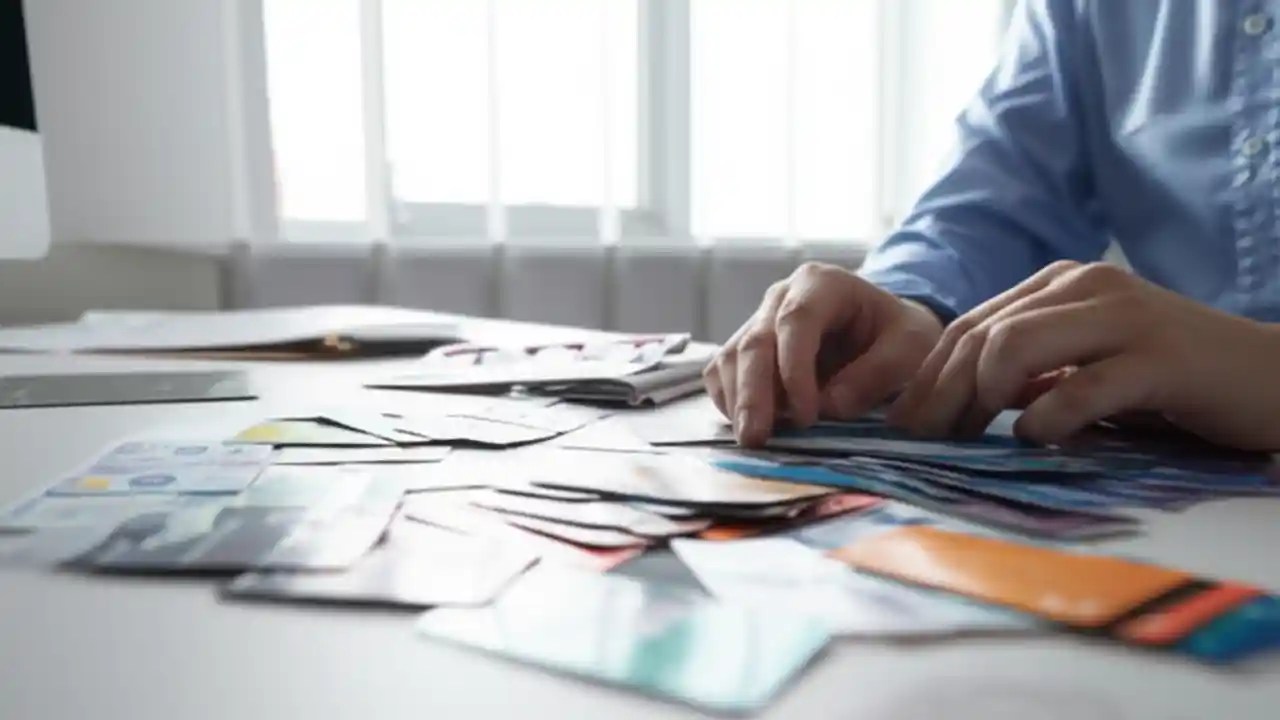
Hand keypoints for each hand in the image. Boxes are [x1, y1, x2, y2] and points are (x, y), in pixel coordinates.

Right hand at [703, 262, 943, 446]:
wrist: (884, 330)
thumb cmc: (899, 335)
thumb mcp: (912, 346)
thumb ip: (878, 372)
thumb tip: (829, 406)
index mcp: (822, 284)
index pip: (796, 320)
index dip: (795, 369)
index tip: (808, 416)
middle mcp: (781, 297)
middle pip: (754, 342)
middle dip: (753, 394)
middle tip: (757, 438)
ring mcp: (758, 321)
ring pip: (730, 359)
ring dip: (739, 402)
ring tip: (756, 440)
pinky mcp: (744, 350)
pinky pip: (721, 374)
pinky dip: (729, 403)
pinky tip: (750, 427)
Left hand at [889, 260, 1279, 450]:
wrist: (1270, 377)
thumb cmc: (1168, 378)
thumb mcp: (1085, 363)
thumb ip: (1028, 370)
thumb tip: (951, 403)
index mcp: (1059, 283)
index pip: (967, 326)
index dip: (927, 379)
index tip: (904, 426)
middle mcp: (1085, 286)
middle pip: (979, 337)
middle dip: (939, 395)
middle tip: (926, 443)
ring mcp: (1123, 317)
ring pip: (1013, 347)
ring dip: (982, 399)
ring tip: (984, 436)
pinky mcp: (1159, 359)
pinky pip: (1080, 389)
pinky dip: (1047, 420)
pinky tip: (1040, 438)